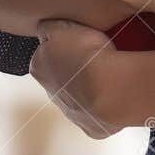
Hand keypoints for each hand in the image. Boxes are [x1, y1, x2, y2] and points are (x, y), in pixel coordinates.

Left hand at [30, 19, 125, 138]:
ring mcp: (72, 113)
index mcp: (38, 67)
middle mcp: (51, 93)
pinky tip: (116, 94)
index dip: (64, 45)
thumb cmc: (86, 55)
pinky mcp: (92, 127)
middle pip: (62, 77)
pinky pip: (99, 113)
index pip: (46, 53)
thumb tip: (43, 28)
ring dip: (91, 87)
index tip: (80, 41)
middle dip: (76, 68)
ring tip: (110, 74)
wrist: (111, 88)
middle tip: (96, 56)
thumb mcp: (62, 27)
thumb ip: (48, 27)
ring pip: (80, 96)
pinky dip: (106, 104)